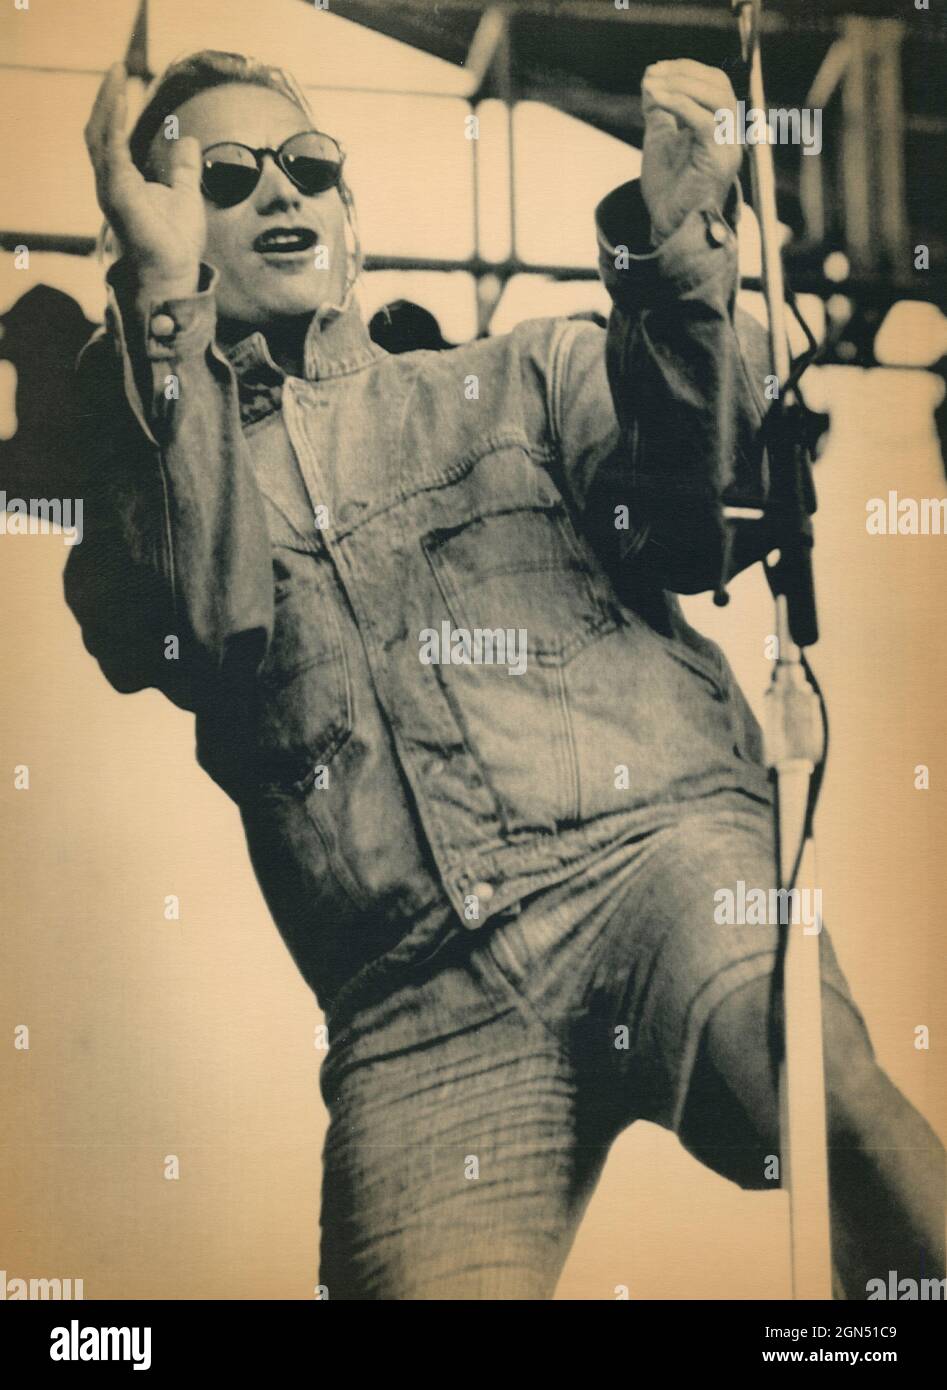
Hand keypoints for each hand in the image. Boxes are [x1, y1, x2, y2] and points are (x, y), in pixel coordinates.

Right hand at [85, 62, 204, 289]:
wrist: (174, 271)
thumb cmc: (175, 241)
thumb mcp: (185, 193)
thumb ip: (184, 167)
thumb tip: (189, 140)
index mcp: (122, 181)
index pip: (110, 136)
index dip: (114, 108)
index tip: (124, 79)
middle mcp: (110, 182)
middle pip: (98, 129)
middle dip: (106, 97)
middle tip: (117, 67)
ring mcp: (110, 187)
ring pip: (99, 134)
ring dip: (107, 102)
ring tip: (117, 74)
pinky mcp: (117, 192)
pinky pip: (111, 148)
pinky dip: (114, 122)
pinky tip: (121, 99)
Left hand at [640, 59, 741, 243]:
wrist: (668, 227)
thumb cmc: (668, 190)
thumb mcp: (661, 140)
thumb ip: (660, 111)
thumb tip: (651, 79)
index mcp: (718, 127)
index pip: (713, 83)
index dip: (686, 70)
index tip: (655, 70)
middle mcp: (729, 134)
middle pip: (718, 84)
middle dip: (682, 73)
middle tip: (651, 76)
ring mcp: (727, 146)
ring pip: (716, 97)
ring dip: (681, 84)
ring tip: (651, 86)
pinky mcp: (718, 159)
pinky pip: (704, 120)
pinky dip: (680, 104)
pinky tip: (656, 100)